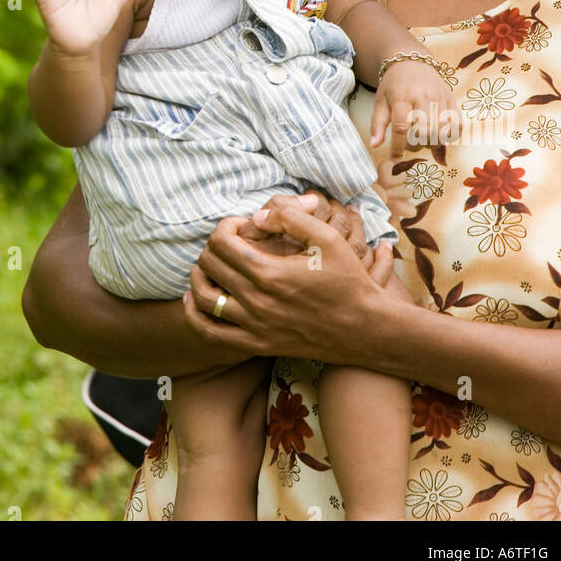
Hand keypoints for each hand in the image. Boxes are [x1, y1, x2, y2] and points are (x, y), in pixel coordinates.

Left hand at [183, 199, 399, 362]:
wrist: (364, 329)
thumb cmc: (348, 280)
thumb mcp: (327, 237)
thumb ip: (290, 217)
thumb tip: (255, 216)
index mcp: (270, 273)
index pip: (222, 242)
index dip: (226, 226)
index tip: (243, 225)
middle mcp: (256, 302)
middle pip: (208, 265)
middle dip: (214, 245)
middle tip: (232, 241)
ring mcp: (255, 326)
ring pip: (203, 298)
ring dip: (199, 275)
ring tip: (211, 264)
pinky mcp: (257, 344)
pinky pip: (211, 333)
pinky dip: (196, 314)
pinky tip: (198, 299)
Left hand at [370, 62, 460, 157]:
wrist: (412, 62)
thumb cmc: (394, 84)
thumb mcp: (380, 101)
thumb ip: (377, 124)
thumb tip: (375, 145)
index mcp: (402, 96)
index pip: (402, 127)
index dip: (398, 147)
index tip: (394, 157)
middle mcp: (423, 96)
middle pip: (424, 131)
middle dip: (416, 145)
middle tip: (410, 144)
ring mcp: (440, 98)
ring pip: (441, 131)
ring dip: (432, 142)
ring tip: (423, 139)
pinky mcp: (452, 100)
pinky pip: (457, 124)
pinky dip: (450, 135)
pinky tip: (439, 134)